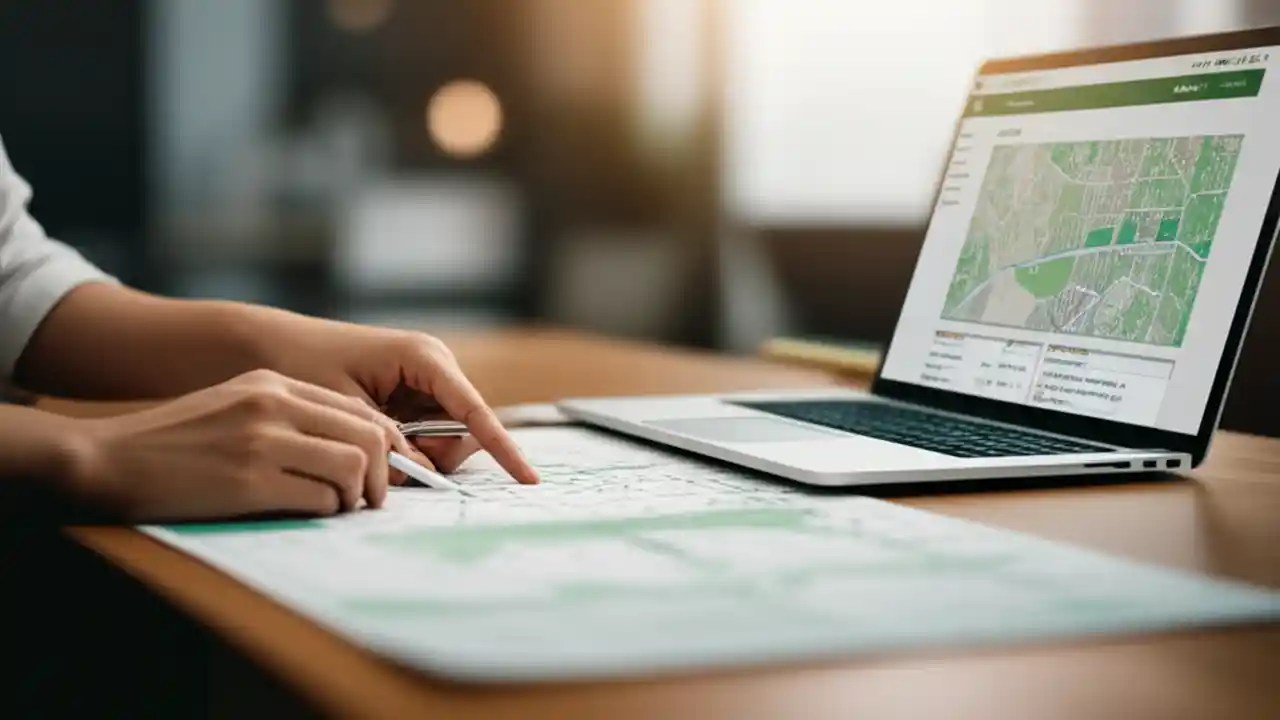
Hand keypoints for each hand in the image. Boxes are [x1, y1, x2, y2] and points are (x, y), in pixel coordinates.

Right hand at [71, 369, 427, 520]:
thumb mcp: (238, 405)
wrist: (110, 458)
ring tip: (338, 506)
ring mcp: (263, 441)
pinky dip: (325, 511)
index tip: (385, 469)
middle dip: (383, 473)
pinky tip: (307, 512)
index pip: (360, 409)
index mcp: (275, 384)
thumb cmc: (177, 442)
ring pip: (353, 466)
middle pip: (370, 435)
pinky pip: (319, 499)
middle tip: (372, 497)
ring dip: (356, 495)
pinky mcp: (250, 481)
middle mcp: (275, 405)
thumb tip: (354, 448)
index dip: (386, 443)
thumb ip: (290, 416)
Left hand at [264, 319, 538, 484]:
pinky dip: (407, 450)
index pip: (475, 410)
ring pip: (445, 439)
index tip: (527, 479)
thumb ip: (389, 443)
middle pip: (463, 430)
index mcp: (424, 357)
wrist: (268, 346)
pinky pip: (426, 436)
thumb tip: (421, 474)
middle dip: (435, 457)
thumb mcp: (345, 410)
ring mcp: (425, 382)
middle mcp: (434, 367)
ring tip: (371, 449)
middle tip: (389, 464)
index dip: (503, 447)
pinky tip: (376, 442)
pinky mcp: (412, 397)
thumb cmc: (301, 365)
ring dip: (417, 456)